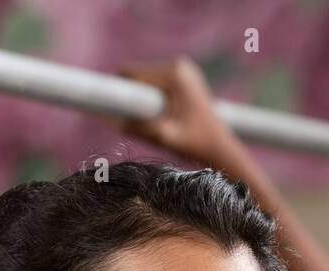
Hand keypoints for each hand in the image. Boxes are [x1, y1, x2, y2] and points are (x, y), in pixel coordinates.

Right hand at [116, 58, 231, 162]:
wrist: (220, 148)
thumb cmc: (196, 144)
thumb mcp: (162, 136)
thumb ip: (135, 127)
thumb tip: (108, 118)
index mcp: (175, 73)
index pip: (132, 73)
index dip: (120, 91)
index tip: (113, 109)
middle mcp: (179, 64)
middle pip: (137, 75)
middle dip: (133, 97)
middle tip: (141, 122)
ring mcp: (183, 69)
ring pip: (145, 80)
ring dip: (142, 99)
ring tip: (156, 121)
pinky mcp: (183, 78)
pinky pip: (155, 84)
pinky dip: (151, 99)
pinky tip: (162, 116)